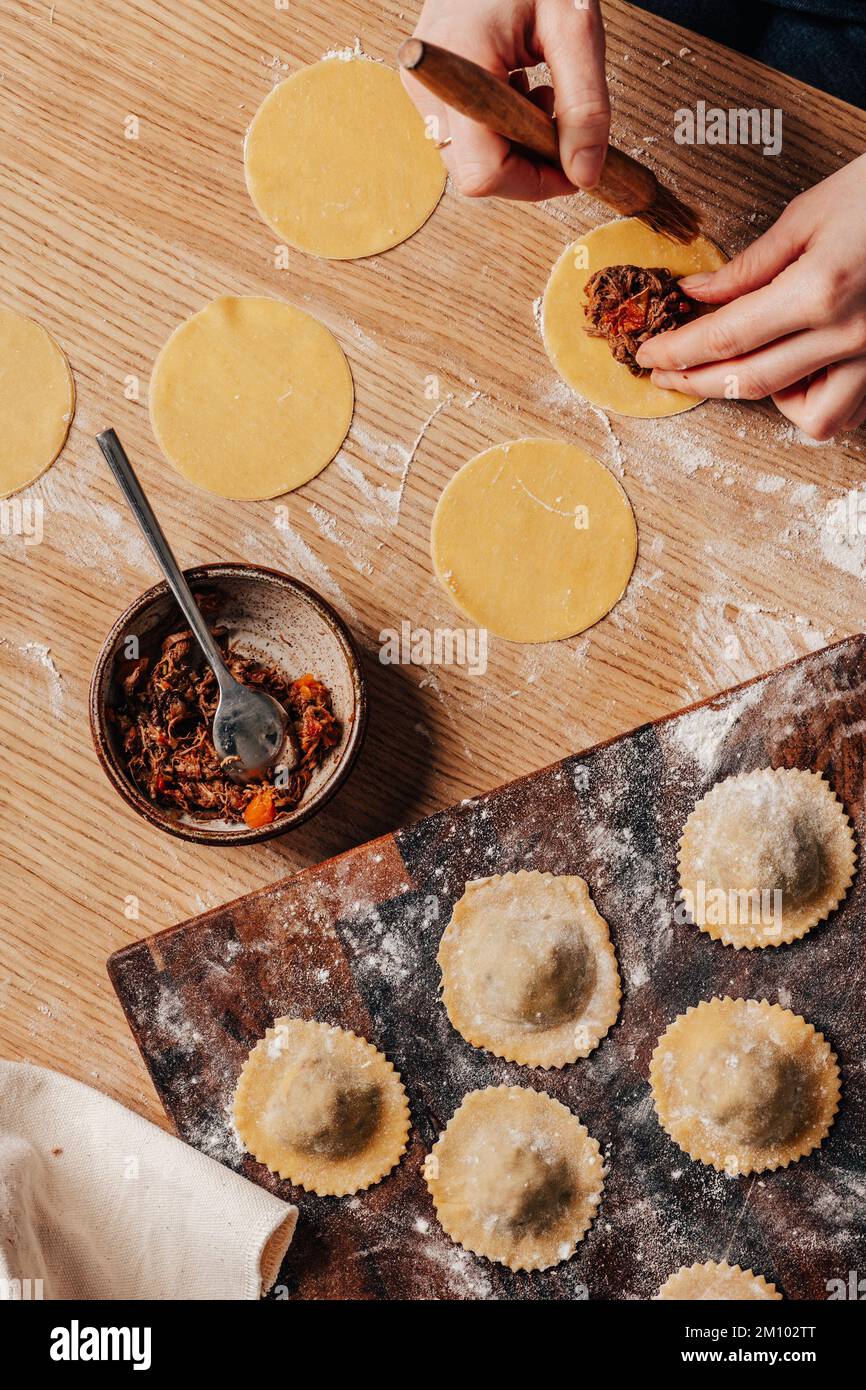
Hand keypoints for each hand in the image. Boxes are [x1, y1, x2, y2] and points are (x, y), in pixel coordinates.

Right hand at [403, 0, 609, 200]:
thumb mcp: (574, 27)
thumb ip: (585, 105)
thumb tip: (586, 173)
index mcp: (459, 65)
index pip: (483, 173)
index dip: (533, 183)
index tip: (572, 166)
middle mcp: (430, 83)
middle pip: (477, 173)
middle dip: (528, 164)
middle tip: (561, 124)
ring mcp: (426, 87)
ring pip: (473, 159)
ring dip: (518, 145)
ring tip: (542, 95)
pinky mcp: (431, 87)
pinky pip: (469, 136)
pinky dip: (504, 129)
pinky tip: (522, 90)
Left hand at [635, 154, 865, 439]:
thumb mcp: (809, 214)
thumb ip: (750, 266)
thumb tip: (698, 295)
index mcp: (819, 291)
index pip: (726, 337)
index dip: (678, 352)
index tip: (648, 356)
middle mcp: (848, 334)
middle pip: (750, 381)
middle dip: (696, 382)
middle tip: (664, 375)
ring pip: (809, 416)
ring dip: (767, 399)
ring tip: (748, 364)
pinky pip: (848, 411)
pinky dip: (817, 402)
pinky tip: (800, 371)